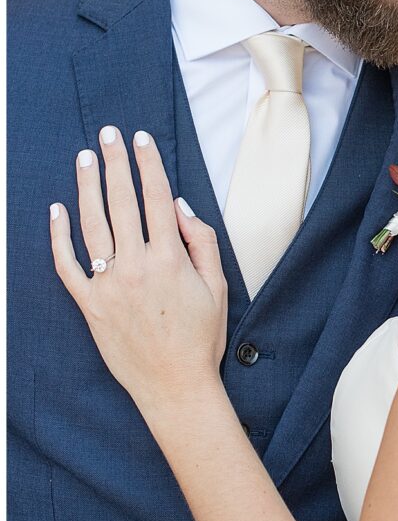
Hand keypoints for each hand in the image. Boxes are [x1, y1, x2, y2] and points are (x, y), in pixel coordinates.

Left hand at [50, 126, 227, 418]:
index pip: (155, 198)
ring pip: (92, 225)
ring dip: (87, 188)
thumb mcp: (217, 286)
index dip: (148, 164)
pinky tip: (57, 211)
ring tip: (85, 159)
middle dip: (115, 163)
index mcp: (170, 259)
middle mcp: (136, 266)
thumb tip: (177, 205)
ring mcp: (108, 286)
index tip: (140, 138)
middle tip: (108, 134)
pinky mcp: (89, 305)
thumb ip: (201, 241)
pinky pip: (67, 265)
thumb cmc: (201, 337)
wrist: (175, 386)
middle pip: (121, 202)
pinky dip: (59, 237)